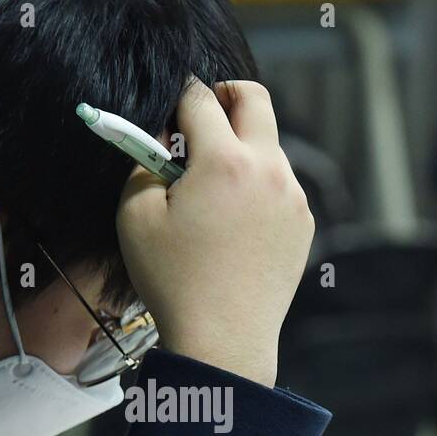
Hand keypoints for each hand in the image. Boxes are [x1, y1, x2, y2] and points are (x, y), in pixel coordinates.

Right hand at [115, 78, 313, 387]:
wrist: (223, 340)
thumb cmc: (173, 281)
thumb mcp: (135, 217)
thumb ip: (143, 162)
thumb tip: (162, 139)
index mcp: (224, 162)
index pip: (201, 98)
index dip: (178, 98)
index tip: (169, 112)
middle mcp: (268, 170)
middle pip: (255, 99)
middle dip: (225, 95)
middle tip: (203, 115)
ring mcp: (292, 197)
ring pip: (268, 146)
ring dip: (240, 149)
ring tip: (211, 190)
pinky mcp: (302, 223)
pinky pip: (280, 185)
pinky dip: (256, 186)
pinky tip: (232, 223)